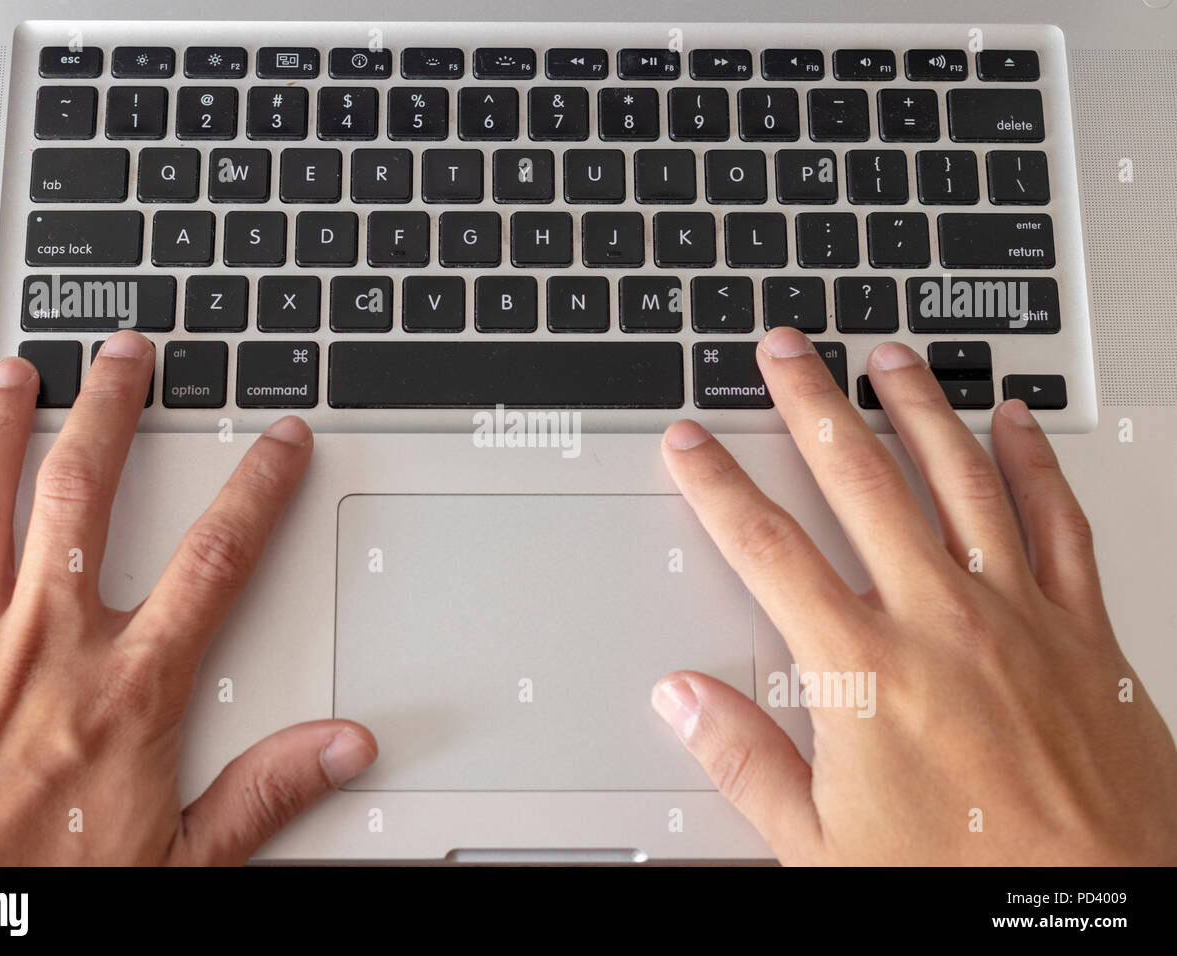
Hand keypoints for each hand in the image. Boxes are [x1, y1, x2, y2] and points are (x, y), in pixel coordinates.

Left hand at [0, 330, 374, 863]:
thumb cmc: (49, 893)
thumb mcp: (184, 860)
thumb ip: (267, 792)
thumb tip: (344, 747)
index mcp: (130, 689)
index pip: (215, 559)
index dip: (257, 488)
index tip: (277, 442)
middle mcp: (46, 649)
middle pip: (82, 498)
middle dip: (109, 415)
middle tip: (124, 359)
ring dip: (1, 432)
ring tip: (17, 376)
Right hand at [652, 326, 1176, 864]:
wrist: (1096, 916)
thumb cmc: (961, 886)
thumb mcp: (820, 845)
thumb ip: (746, 760)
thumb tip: (683, 698)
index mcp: (864, 669)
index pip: (766, 547)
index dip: (718, 484)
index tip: (692, 442)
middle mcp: (939, 621)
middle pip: (858, 481)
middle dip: (811, 403)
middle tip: (786, 350)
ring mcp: (1017, 618)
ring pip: (958, 478)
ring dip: (917, 407)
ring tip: (889, 357)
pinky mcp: (1086, 633)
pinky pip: (1057, 522)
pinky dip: (1033, 463)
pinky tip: (1014, 421)